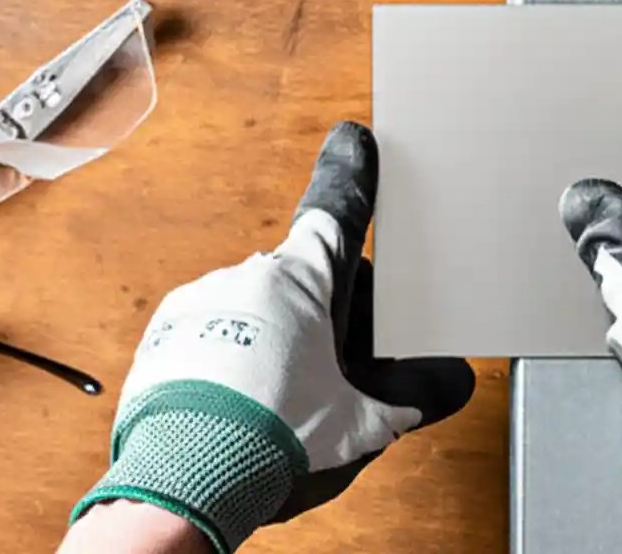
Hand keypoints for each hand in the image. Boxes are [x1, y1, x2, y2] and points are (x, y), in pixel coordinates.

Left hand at [71, 122, 474, 552]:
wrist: (184, 482)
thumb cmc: (275, 442)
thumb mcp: (362, 423)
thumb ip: (415, 394)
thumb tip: (455, 377)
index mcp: (305, 282)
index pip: (339, 211)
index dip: (354, 173)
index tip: (357, 140)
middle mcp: (249, 277)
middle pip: (306, 280)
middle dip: (327, 315)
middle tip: (341, 372)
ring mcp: (201, 302)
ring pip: (258, 308)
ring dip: (276, 339)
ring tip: (284, 402)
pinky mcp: (166, 334)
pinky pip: (213, 331)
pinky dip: (232, 356)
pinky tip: (244, 402)